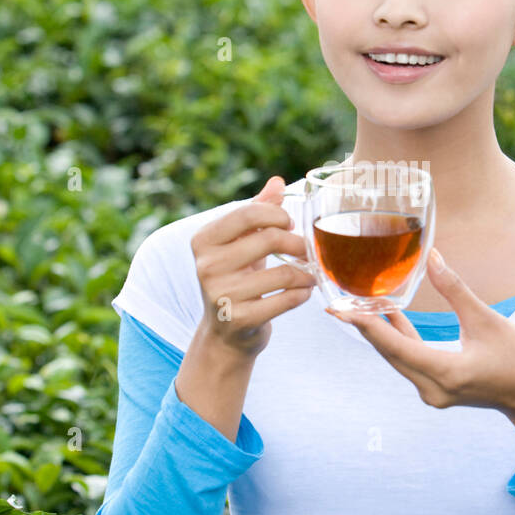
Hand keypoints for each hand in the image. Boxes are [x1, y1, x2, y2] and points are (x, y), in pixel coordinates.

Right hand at [190, 175, 313, 361]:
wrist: (225, 332)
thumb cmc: (237, 277)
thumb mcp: (241, 243)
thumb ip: (257, 211)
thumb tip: (277, 182)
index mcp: (203, 241)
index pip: (247, 214)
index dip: (277, 214)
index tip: (290, 223)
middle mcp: (207, 266)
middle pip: (270, 239)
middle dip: (298, 243)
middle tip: (307, 250)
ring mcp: (221, 295)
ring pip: (283, 274)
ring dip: (306, 273)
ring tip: (311, 273)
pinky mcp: (240, 319)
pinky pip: (286, 300)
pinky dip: (302, 294)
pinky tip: (303, 292)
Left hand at [327, 248, 514, 463]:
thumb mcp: (488, 320)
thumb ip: (455, 289)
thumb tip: (432, 257)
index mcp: (445, 372)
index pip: (394, 346)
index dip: (364, 326)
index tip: (338, 311)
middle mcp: (433, 388)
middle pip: (389, 352)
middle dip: (364, 326)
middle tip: (337, 302)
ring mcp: (434, 392)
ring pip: (397, 357)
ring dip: (380, 332)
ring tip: (357, 304)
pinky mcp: (438, 388)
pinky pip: (409, 361)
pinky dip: (398, 339)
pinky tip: (389, 316)